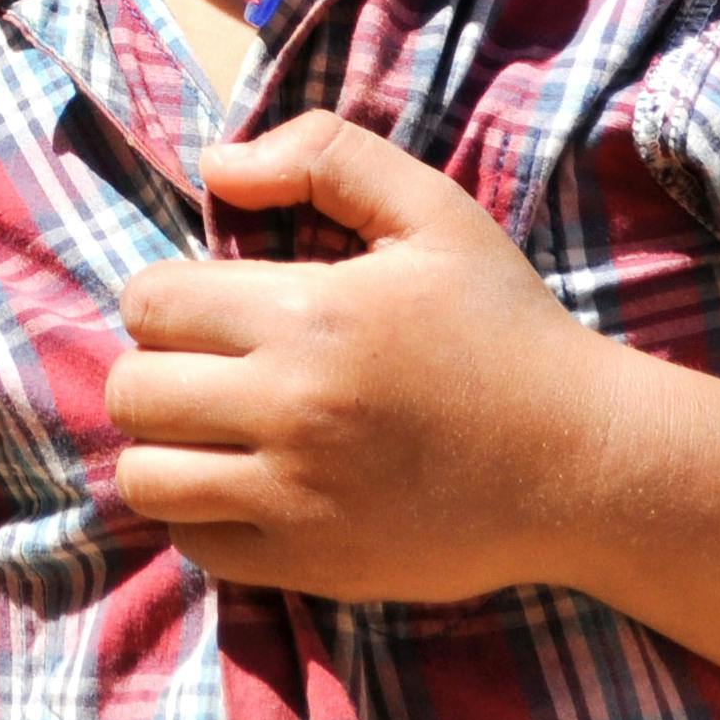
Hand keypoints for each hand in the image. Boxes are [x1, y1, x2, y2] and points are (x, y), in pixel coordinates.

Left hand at [104, 112, 636, 603]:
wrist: (584, 461)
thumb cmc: (504, 327)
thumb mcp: (432, 211)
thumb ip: (325, 156)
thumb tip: (217, 166)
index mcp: (309, 314)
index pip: (150, 302)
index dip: (166, 298)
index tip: (208, 309)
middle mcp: (290, 408)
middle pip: (134, 391)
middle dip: (157, 370)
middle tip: (209, 370)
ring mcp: (296, 497)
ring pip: (146, 477)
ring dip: (165, 448)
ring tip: (213, 432)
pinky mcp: (312, 563)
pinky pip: (196, 546)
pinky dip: (201, 517)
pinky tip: (245, 488)